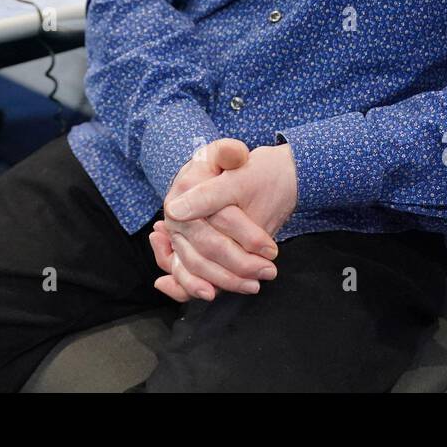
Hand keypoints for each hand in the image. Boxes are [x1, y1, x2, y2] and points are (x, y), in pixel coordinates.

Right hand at [147, 139, 279, 302]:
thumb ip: (230, 153)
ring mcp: (176, 234)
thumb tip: (235, 153)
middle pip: (208, 245)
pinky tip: (211, 294)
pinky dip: (192, 287)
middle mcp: (176, 214)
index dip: (247, 235)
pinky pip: (181, 274)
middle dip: (240, 263)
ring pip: (196, 264)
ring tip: (254, 285)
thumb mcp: (231, 154)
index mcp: (187, 188)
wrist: (228, 180)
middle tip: (269, 271)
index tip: (271, 248)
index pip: (221, 217)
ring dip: (225, 280)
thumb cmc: (233, 169)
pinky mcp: (180, 250)